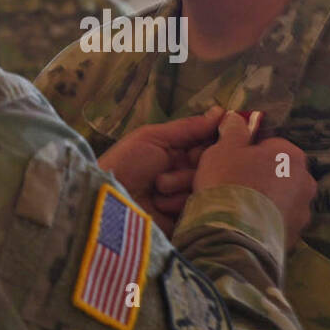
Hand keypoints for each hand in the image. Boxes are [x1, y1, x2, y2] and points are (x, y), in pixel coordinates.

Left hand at [98, 106, 224, 234]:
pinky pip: (198, 207)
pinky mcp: (185, 218)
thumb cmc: (125, 164)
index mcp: (178, 151)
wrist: (108, 201)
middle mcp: (186, 173)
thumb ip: (188, 127)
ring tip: (158, 187)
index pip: (210, 143)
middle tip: (176, 165)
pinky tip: (160, 203)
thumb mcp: (153, 137)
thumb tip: (220, 111)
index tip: (201, 143)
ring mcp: (186, 196)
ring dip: (181, 184)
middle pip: (212, 164)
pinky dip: (179, 203)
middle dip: (194, 164)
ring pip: (206, 185)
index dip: (211, 142)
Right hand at [195, 111, 315, 250]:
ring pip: (281, 201)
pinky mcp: (294, 237)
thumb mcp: (224, 148)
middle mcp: (306, 182)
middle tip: (235, 187)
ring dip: (266, 203)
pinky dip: (265, 224)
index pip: (272, 146)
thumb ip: (234, 130)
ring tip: (240, 211)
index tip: (233, 164)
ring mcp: (303, 213)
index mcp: (291, 155)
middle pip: (280, 174)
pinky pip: (278, 224)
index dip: (250, 153)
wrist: (232, 234)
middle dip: (262, 178)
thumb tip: (237, 117)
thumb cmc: (229, 182)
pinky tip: (245, 227)